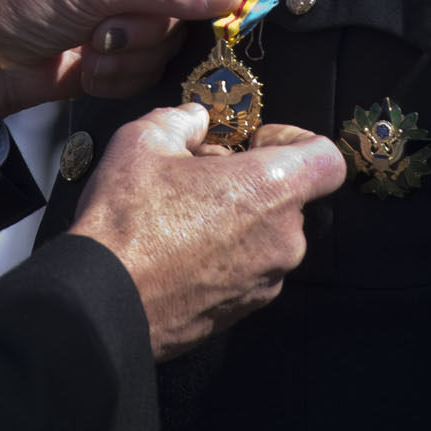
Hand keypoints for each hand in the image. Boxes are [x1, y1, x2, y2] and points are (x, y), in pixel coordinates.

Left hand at [0, 0, 239, 118]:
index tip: (224, 6)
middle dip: (149, 21)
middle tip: (108, 26)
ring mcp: (130, 1)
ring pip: (175, 36)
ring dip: (132, 51)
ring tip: (90, 44)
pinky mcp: (124, 44)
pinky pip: (155, 65)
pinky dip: (121, 72)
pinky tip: (86, 63)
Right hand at [67, 106, 348, 359]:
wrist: (102, 302)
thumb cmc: (127, 222)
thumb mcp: (144, 141)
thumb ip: (181, 119)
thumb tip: (195, 120)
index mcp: (272, 189)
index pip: (328, 160)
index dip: (296, 141)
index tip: (255, 142)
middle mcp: (283, 240)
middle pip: (289, 197)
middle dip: (249, 179)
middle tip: (200, 175)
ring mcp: (266, 281)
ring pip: (266, 235)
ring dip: (236, 219)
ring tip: (180, 213)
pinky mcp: (243, 311)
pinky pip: (247, 269)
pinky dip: (224, 255)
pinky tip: (177, 248)